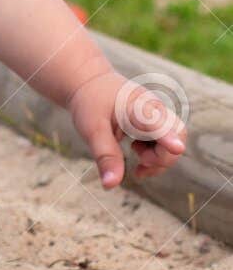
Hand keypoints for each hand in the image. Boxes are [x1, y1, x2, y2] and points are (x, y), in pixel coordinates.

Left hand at [67, 70, 186, 189]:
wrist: (91, 84)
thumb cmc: (91, 104)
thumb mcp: (92, 130)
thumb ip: (105, 156)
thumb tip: (110, 185)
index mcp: (137, 107)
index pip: (157, 123)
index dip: (168, 137)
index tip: (177, 148)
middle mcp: (154, 109)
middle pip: (178, 135)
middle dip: (163, 158)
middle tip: (140, 163)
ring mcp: (158, 115)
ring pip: (174, 142)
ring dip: (159, 160)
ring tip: (137, 162)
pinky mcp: (156, 123)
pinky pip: (167, 143)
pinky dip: (156, 156)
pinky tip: (138, 158)